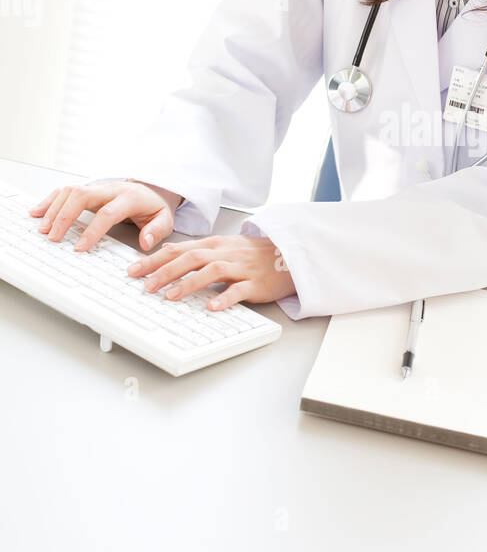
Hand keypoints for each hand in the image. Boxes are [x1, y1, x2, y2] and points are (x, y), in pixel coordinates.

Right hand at [28, 179, 182, 251]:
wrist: (152, 190)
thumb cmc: (154, 207)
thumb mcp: (164, 220)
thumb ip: (157, 231)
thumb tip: (146, 242)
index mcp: (129, 197)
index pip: (107, 212)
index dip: (93, 230)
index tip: (80, 247)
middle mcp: (110, 189)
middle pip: (81, 195)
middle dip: (64, 216)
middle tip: (53, 236)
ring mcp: (97, 187)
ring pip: (70, 191)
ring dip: (53, 209)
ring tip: (43, 228)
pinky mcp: (88, 190)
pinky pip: (65, 191)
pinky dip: (49, 201)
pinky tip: (38, 212)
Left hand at [126, 234, 295, 309]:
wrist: (288, 254)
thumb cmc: (253, 254)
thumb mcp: (222, 247)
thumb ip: (196, 251)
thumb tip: (167, 254)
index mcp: (213, 245)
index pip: (178, 249)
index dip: (154, 259)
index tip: (133, 270)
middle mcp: (224, 253)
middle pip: (191, 258)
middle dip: (165, 272)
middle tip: (145, 286)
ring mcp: (240, 268)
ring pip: (211, 271)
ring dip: (189, 283)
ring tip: (170, 296)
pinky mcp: (255, 283)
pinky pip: (238, 290)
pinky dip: (224, 298)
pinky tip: (212, 307)